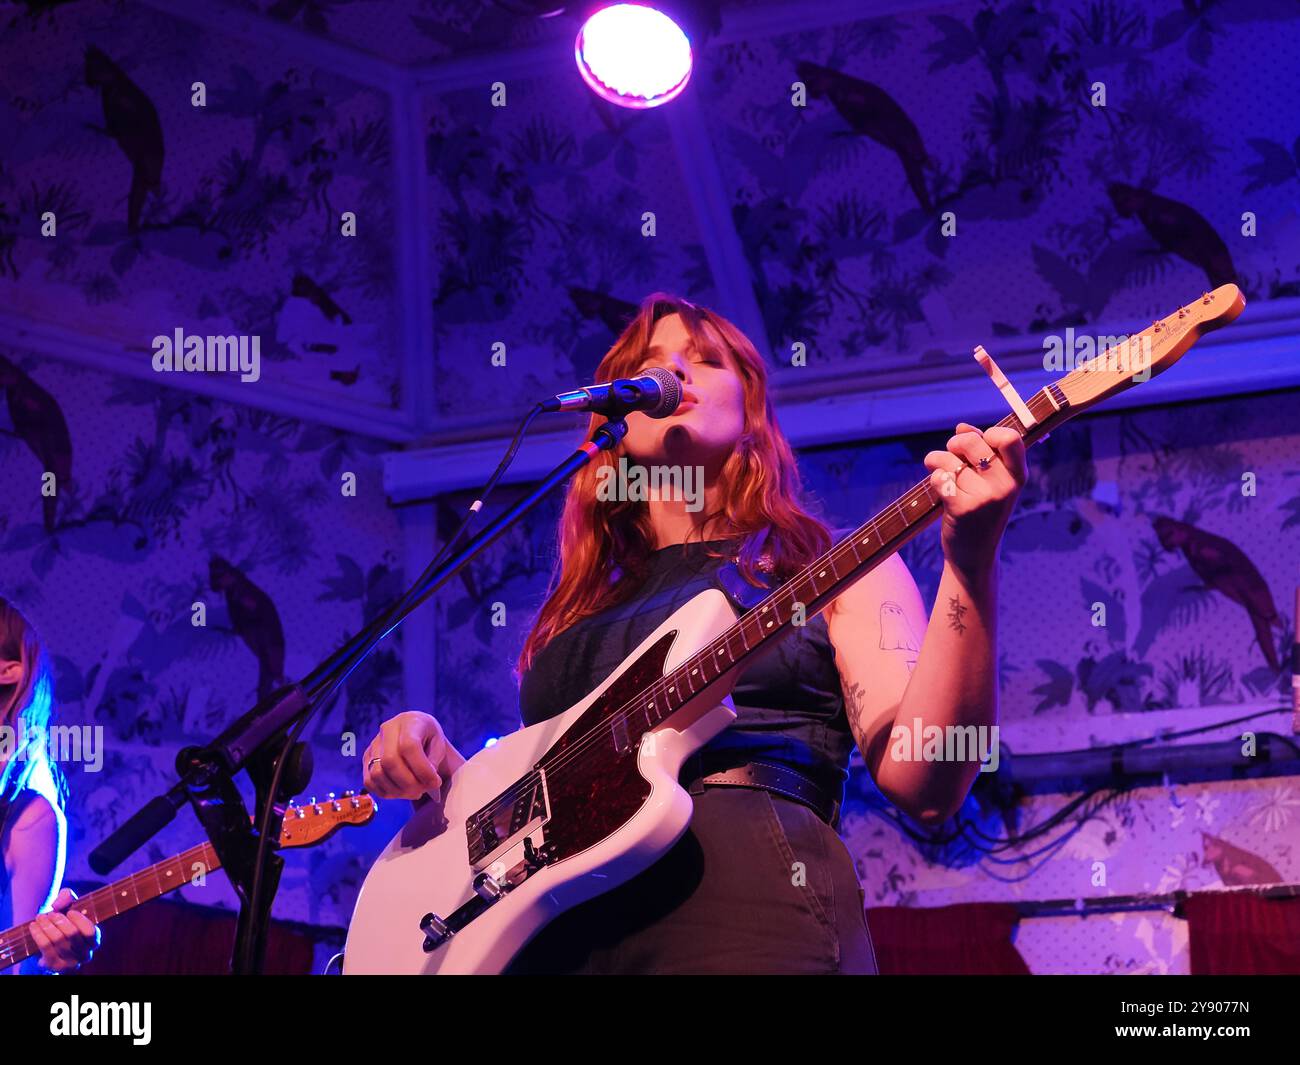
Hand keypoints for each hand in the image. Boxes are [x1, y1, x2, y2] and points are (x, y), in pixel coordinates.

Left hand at [30, 889, 99, 972]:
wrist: (49, 947)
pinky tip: (33, 926)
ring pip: (57, 939)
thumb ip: (67, 897)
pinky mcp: (54, 966)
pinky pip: (45, 946)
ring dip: (46, 925)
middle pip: (71, 933)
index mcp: (94, 942)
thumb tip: (58, 904)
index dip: (80, 920)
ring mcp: (69, 963)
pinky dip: (38, 933)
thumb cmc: (64, 923)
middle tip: (50, 914)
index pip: (90, 932)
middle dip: (58, 920)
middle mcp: (84, 955)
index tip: (70, 911)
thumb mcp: (69, 906)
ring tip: (40, 917)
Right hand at [363, 711, 463, 800]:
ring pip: (377, 773)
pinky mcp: (366, 758)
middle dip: (409, 783)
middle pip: (390, 761)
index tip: (435, 782)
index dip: (422, 769)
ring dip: (398, 790)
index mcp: (410, 721)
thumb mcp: (439, 745)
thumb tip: (426, 782)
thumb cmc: (429, 740)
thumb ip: (433, 763)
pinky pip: (369, 781)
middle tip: (423, 790)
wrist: (416, 733)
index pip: (409, 746)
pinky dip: (385, 792)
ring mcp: (374, 744)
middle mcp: (388, 729)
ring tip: (414, 792)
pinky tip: (401, 792)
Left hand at [923, 422, 1026, 581]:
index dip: (987, 434)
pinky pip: (939, 477)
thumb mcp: (991, 483)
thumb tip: (962, 427)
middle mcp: (1005, 485)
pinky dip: (934, 480)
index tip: (979, 445)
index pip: (1009, 438)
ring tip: (944, 476)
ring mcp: (985, 497)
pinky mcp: (963, 508)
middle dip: (954, 444)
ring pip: (948, 460)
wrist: (975, 556)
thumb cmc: (981, 513)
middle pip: (970, 442)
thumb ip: (981, 452)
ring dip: (938, 463)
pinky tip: (941, 492)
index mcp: (1017, 475)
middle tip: (952, 457)